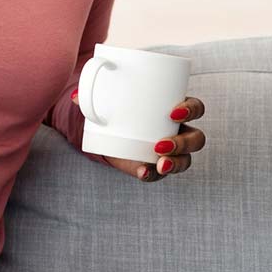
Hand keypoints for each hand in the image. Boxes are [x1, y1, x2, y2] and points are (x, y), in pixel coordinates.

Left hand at [86, 94, 206, 181]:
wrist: (112, 133)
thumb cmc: (121, 108)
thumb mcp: (112, 99)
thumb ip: (94, 96)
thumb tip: (75, 96)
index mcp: (176, 109)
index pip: (196, 108)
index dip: (191, 110)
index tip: (173, 113)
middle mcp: (180, 132)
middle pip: (196, 139)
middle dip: (183, 143)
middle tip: (161, 144)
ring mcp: (171, 152)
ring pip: (186, 160)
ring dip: (176, 162)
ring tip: (159, 163)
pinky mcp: (156, 167)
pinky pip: (161, 174)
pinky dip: (153, 174)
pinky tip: (144, 172)